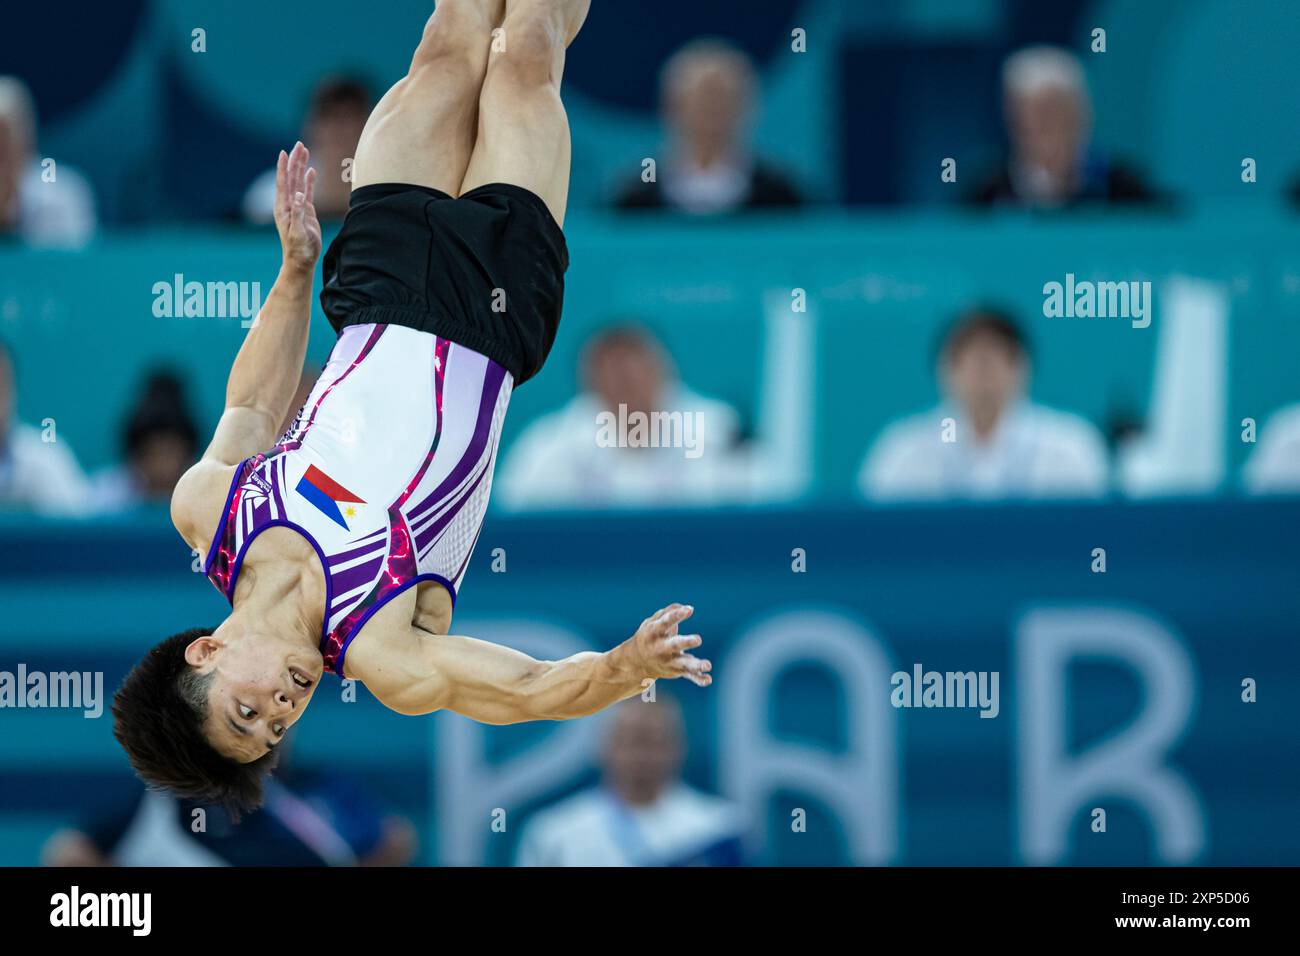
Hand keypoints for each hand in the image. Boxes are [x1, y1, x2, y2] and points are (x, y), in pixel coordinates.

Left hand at [274, 141, 320, 269]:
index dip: (283, 167)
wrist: (302, 260)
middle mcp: (289, 203)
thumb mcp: (298, 232)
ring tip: (305, 151)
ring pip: (299, 181)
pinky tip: (311, 170)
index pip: (283, 182)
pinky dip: (309, 180)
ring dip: (301, 166)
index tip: (284, 152)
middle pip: (291, 177)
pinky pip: (308, 191)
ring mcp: (297, 206)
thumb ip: (299, 213)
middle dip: (295, 160)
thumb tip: (300, 195)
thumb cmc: (299, 249)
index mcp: (284, 207)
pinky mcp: (307, 211)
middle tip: (299, 145)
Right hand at [629, 604, 710, 686]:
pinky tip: (708, 680)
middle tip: (698, 639)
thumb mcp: (652, 622)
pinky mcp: (677, 670)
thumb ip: (668, 612)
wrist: (637, 663)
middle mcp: (661, 648)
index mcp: (654, 633)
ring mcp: (669, 661)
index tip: (689, 610)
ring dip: (696, 665)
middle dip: (686, 643)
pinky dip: (699, 679)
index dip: (676, 615)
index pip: (665, 622)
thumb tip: (686, 607)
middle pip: (674, 645)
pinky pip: (688, 675)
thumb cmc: (649, 635)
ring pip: (684, 663)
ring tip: (708, 665)